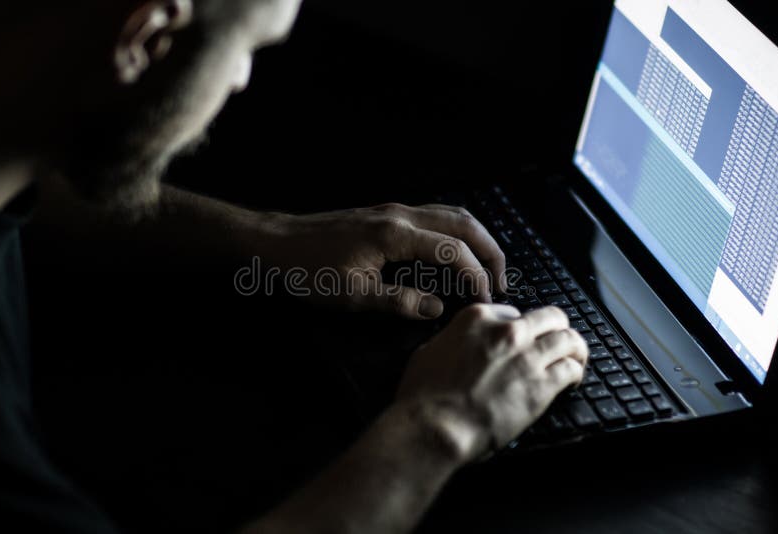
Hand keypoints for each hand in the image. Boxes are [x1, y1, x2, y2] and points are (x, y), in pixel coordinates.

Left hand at [259, 203, 506, 318]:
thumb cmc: (308, 270)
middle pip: (464, 224)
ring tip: (486, 268)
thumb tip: (438, 308)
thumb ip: (400, 302)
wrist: (275, 243)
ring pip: (452, 215)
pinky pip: (435, 217)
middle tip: (502, 282)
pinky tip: (453, 254)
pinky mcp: (386, 215)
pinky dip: (456, 234)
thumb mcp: (353, 295)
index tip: (487, 301)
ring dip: (475, 240)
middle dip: (490, 251)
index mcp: (396, 234)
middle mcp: (401, 215)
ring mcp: (394, 211)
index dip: (477, 276)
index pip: (454, 251)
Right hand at [396, 304, 587, 460]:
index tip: (522, 340)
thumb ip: (451, 342)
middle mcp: (507, 332)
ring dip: (574, 348)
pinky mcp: (541, 385)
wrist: (436, 426)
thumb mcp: (430, 352)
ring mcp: (527, 356)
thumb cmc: (425, 397)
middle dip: (556, 328)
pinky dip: (576, 373)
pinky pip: (571, 369)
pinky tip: (573, 381)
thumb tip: (456, 347)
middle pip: (550, 316)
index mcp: (477, 319)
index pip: (512, 312)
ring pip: (568, 338)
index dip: (520, 328)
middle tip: (557, 341)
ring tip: (575, 358)